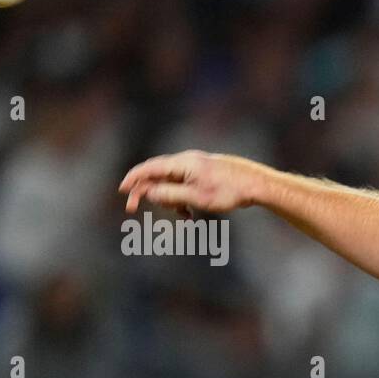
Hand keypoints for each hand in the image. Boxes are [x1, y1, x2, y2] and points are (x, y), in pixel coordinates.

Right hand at [119, 151, 264, 215]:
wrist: (257, 184)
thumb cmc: (229, 191)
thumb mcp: (196, 197)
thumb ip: (170, 195)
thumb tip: (148, 192)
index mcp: (183, 163)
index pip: (150, 168)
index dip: (133, 178)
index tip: (121, 189)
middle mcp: (187, 161)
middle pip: (157, 176)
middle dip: (148, 194)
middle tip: (133, 209)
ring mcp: (196, 167)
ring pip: (171, 184)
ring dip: (170, 201)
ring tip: (185, 215)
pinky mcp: (204, 174)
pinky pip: (184, 186)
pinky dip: (182, 199)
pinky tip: (191, 214)